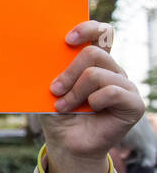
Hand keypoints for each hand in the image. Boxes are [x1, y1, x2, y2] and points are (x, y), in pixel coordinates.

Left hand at [41, 21, 142, 172]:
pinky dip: (94, 101)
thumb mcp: (49, 89)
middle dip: (69, 72)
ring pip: (97, 74)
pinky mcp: (133, 103)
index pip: (101, 33)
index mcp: (95, 62)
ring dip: (75, 92)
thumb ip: (52, 70)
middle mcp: (113, 70)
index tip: (67, 39)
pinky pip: (112, 91)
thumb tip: (38, 51)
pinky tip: (90, 110)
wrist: (66, 144)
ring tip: (64, 106)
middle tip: (54, 90)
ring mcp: (125, 85)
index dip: (87, 29)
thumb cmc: (57, 113)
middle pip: (93, 53)